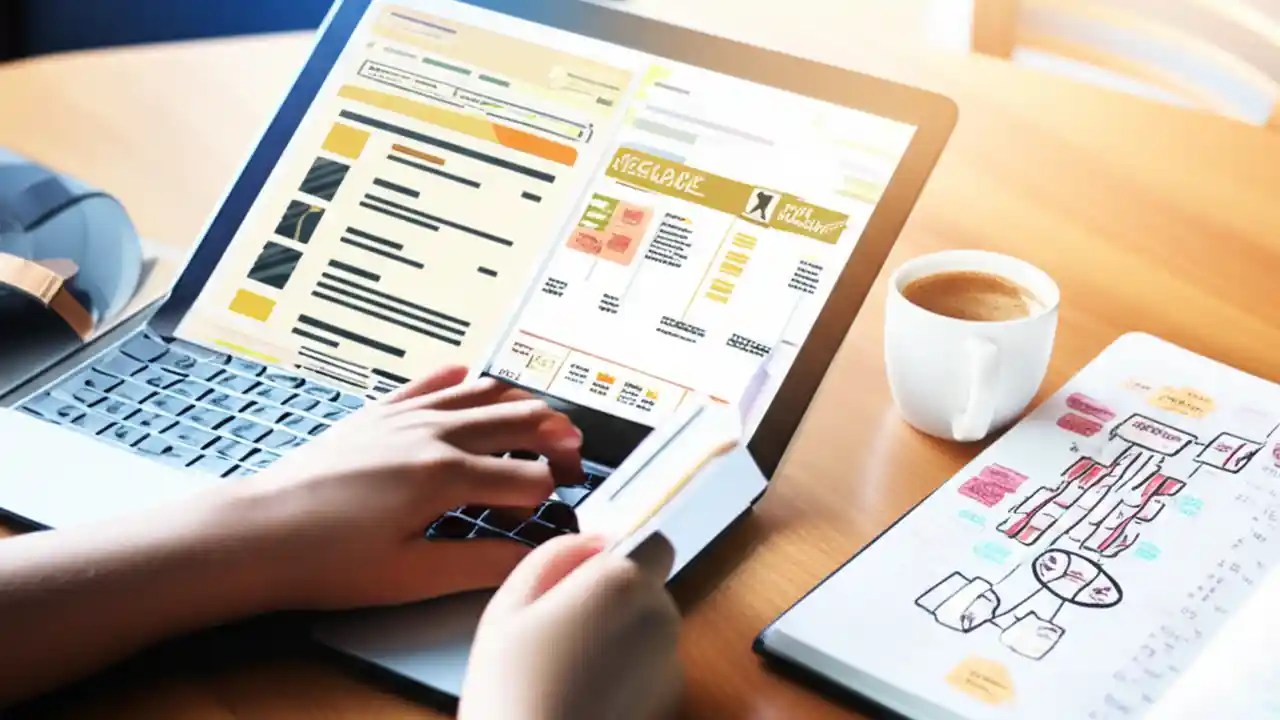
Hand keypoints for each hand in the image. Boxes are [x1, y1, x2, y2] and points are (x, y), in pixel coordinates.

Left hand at [215, 365, 584, 610]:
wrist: (257, 532)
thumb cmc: (327, 560)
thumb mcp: (412, 576)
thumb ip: (482, 563)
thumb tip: (532, 557)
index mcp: (445, 475)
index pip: (527, 477)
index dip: (551, 496)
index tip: (556, 513)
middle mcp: (431, 434)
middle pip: (518, 420)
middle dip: (557, 438)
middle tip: (573, 458)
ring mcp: (404, 416)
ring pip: (483, 391)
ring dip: (522, 402)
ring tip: (543, 421)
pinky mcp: (378, 413)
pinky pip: (431, 381)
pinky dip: (461, 378)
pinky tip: (473, 379)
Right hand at [460, 533, 681, 719]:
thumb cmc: (513, 693)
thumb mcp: (508, 608)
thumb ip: (556, 555)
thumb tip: (593, 541)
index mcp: (623, 584)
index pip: (652, 543)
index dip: (620, 558)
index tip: (585, 581)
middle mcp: (660, 618)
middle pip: (647, 590)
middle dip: (612, 602)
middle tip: (561, 633)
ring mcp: (671, 665)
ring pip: (647, 633)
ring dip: (618, 641)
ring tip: (567, 671)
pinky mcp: (671, 702)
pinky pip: (649, 673)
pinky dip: (625, 678)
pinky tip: (585, 695)